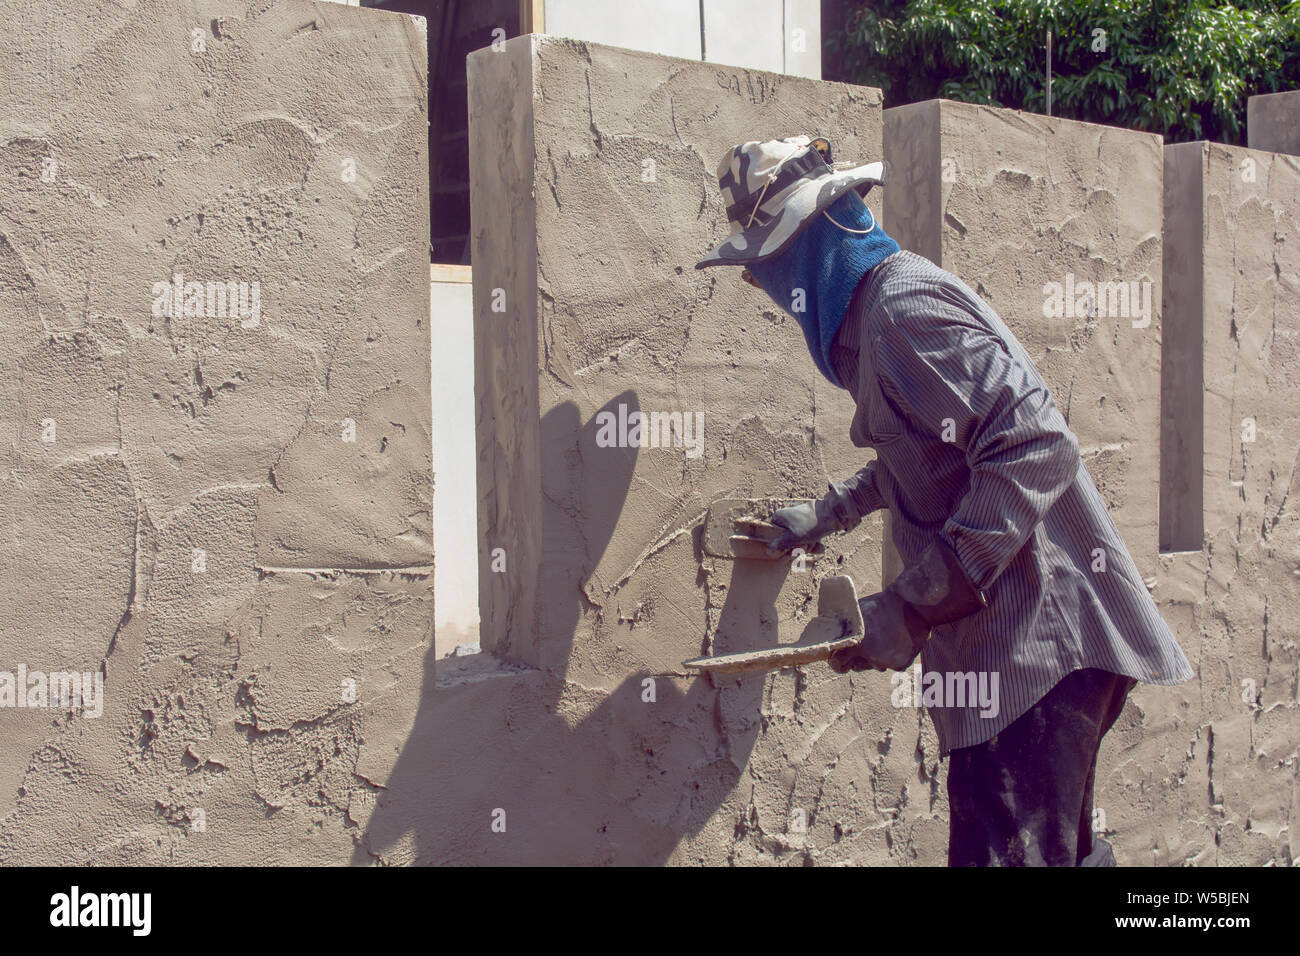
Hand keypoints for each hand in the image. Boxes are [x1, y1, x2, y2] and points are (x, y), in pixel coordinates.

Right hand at [766, 498, 842, 555]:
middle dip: (796, 546)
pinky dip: (810, 541)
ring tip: (812, 544)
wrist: (831, 515)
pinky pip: (805, 535)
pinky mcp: (807, 521)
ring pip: (796, 538)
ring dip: (805, 545)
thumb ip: (779, 545)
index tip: (788, 549)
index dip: (780, 544)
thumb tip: (768, 551)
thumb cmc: (810, 525)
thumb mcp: (793, 537)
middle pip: (785, 538)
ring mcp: (797, 518)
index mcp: (779, 516)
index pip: (772, 534)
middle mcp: (786, 515)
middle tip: (804, 547)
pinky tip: (816, 543)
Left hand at [829, 537, 987, 673]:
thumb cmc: (881, 605)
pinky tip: (897, 641)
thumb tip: (830, 637)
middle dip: (857, 660)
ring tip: (883, 638)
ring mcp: (886, 662)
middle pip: (856, 667)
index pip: (837, 663)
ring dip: (876, 657)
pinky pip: (891, 665)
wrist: (912, 606)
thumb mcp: (857, 612)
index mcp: (856, 643)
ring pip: (875, 666)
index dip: (836, 662)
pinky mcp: (901, 664)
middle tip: (865, 645)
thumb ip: (844, 628)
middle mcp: (870, 656)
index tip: (838, 659)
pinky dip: (893, 657)